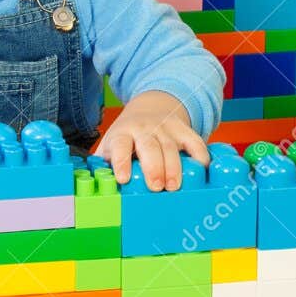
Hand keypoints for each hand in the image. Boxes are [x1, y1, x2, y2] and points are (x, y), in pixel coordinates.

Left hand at [95, 91, 210, 191]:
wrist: (150, 109)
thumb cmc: (127, 137)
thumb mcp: (111, 144)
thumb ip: (103, 163)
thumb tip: (94, 188)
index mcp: (123, 133)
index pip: (120, 145)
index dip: (121, 161)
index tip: (123, 178)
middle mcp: (144, 129)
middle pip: (149, 146)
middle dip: (153, 167)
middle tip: (155, 187)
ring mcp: (166, 128)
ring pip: (171, 147)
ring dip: (174, 167)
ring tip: (174, 186)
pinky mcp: (184, 130)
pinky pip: (194, 141)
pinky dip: (200, 156)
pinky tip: (201, 170)